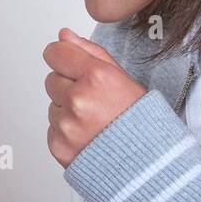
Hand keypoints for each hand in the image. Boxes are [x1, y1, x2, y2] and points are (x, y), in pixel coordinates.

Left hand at [44, 28, 146, 167]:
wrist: (148, 166)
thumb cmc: (141, 122)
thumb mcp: (123, 79)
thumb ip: (91, 53)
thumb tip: (64, 35)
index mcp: (97, 77)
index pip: (55, 53)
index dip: (63, 57)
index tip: (69, 64)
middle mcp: (78, 100)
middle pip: (52, 80)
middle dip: (68, 87)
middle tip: (95, 102)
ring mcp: (66, 125)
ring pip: (52, 106)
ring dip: (67, 111)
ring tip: (95, 123)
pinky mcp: (58, 146)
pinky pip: (52, 129)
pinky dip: (66, 132)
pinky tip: (89, 137)